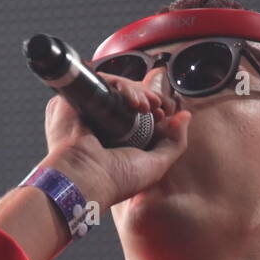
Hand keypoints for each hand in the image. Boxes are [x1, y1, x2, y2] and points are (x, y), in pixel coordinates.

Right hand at [40, 72, 191, 211]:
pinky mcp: (74, 98)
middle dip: (146, 97)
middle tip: (155, 106)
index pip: (135, 113)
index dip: (152, 109)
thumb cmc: (117, 179)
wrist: (86, 177)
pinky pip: (101, 81)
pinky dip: (120, 85)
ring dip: (136, 91)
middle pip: (127, 97)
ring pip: (115, 87)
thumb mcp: (156, 165)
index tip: (162, 115)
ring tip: (145, 106)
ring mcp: (86, 110)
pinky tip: (132, 101)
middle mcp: (100, 123)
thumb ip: (175, 143)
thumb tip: (186, 117)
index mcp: (115, 139)